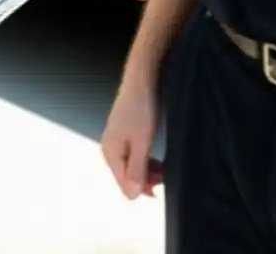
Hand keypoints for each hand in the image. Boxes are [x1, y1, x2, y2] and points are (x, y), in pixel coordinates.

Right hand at [101, 83, 162, 199]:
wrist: (142, 80)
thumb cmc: (141, 108)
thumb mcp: (142, 142)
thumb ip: (136, 169)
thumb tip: (132, 195)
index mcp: (110, 153)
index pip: (124, 184)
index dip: (143, 188)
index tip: (161, 184)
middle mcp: (110, 149)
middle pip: (127, 177)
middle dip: (146, 180)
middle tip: (165, 175)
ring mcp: (117, 142)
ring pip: (132, 167)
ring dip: (148, 171)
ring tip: (164, 168)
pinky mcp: (125, 135)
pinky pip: (134, 157)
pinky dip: (146, 161)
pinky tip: (157, 160)